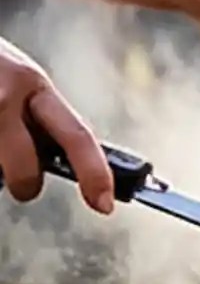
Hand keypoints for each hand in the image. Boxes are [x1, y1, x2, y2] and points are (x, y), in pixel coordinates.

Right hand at [0, 38, 111, 213]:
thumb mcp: (17, 79)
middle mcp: (4, 96)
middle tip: (24, 185)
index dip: (95, 173)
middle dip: (26, 186)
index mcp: (34, 84)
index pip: (77, 135)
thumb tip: (65, 159)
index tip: (105, 204)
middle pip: (24, 171)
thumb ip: (38, 113)